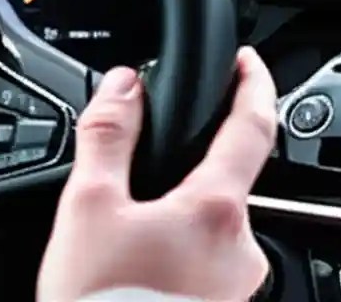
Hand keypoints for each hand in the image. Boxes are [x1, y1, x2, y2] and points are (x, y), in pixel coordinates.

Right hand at [37, 47, 276, 301]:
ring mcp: (238, 288)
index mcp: (217, 210)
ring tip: (126, 239)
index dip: (253, 83)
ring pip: (214, 230)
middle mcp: (242, 249)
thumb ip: (108, 137)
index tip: (249, 62)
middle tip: (146, 176)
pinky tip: (139, 273)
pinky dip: (179, 257)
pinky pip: (207, 268)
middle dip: (192, 171)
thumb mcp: (87, 210)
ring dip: (181, 222)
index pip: (254, 124)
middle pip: (228, 182)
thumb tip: (123, 84)